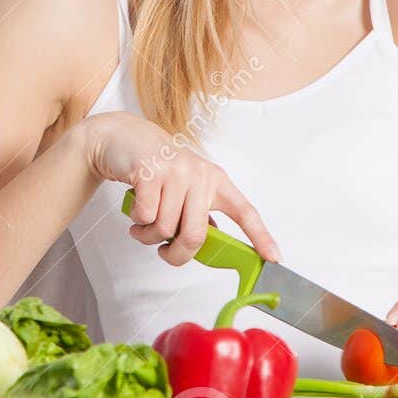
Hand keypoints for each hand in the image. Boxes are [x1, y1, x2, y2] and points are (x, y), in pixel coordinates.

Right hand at [78, 111, 281, 265]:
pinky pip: (146, 216)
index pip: (245, 211)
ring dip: (148, 236)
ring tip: (142, 225)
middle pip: (196, 235)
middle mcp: (200, 174)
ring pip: (166, 229)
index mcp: (215, 180)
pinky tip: (135, 209)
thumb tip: (205, 245)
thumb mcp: (185, 187)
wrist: (123, 138)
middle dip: (176, 254)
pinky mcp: (150, 172)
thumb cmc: (156, 169)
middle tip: (163, 251)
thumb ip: (198, 213)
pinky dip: (137, 221)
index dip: (261, 236)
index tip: (274, 258)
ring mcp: (176, 171)